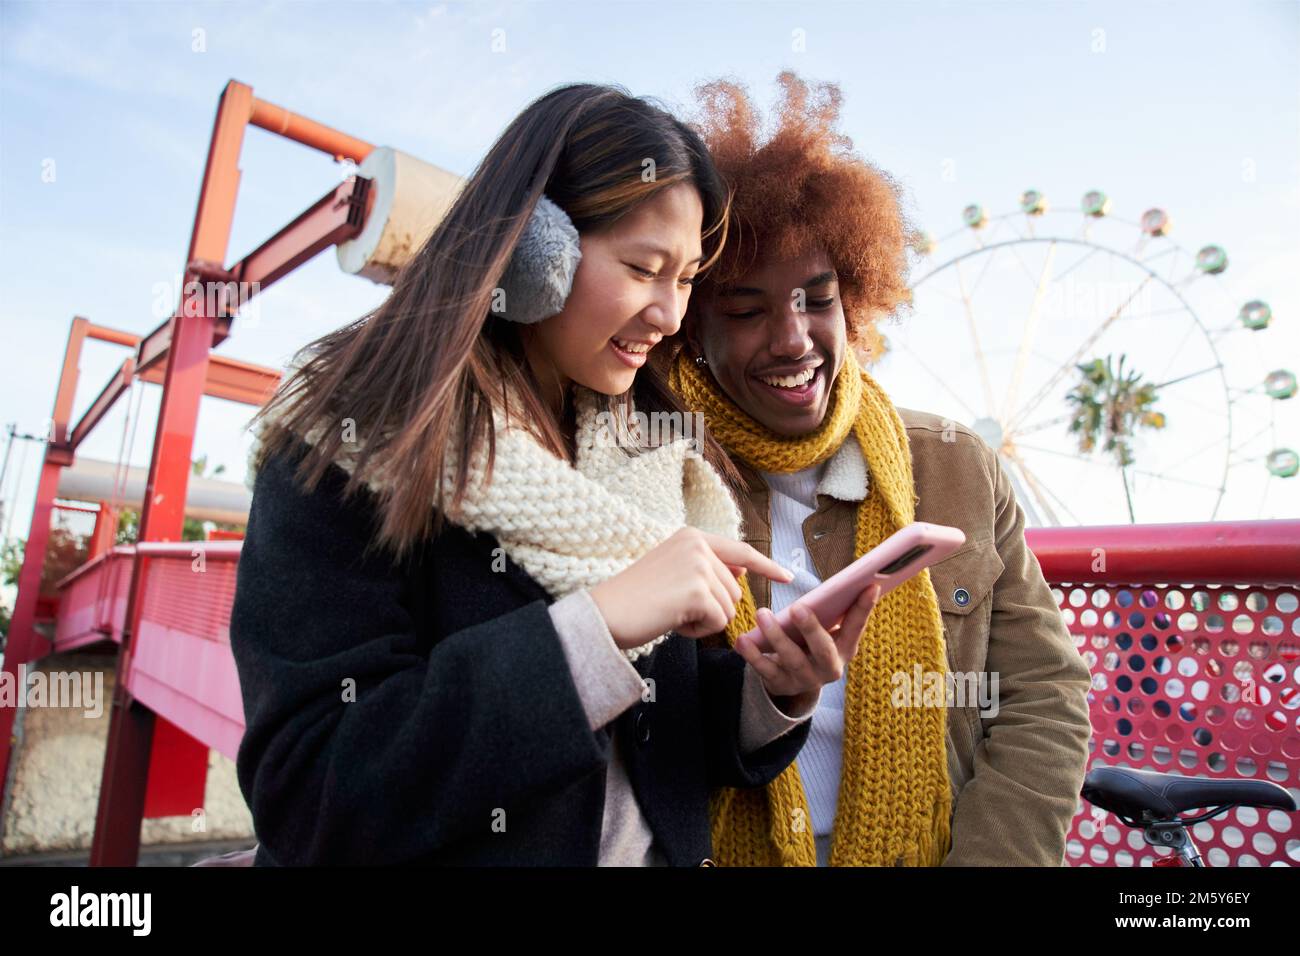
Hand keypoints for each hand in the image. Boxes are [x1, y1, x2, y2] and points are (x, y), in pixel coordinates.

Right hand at [589, 528, 793, 648]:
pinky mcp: (698, 590)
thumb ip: (707, 568)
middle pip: (734, 590)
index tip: (787, 575)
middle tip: (676, 608)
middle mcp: (697, 545)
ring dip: (705, 620)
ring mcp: (699, 565)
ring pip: (729, 607)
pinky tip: (674, 622)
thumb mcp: (673, 572)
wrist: (605, 613)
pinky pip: (718, 621)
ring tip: (672, 613)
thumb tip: (741, 572)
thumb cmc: (634, 598)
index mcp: (691, 536)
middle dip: (712, 608)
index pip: (739, 550)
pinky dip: (699, 631)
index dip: (765, 565)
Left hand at [734, 583, 881, 700]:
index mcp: (845, 649)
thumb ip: (830, 611)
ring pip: (792, 659)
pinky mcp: (781, 686)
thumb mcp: (825, 630)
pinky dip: (752, 655)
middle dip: (811, 628)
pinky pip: (765, 670)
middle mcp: (829, 668)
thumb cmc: (810, 642)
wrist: (793, 680)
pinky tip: (743, 639)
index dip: (864, 608)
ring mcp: (805, 679)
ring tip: (762, 613)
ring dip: (776, 636)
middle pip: (823, 649)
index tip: (870, 586)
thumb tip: (845, 579)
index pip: (856, 627)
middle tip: (798, 607)